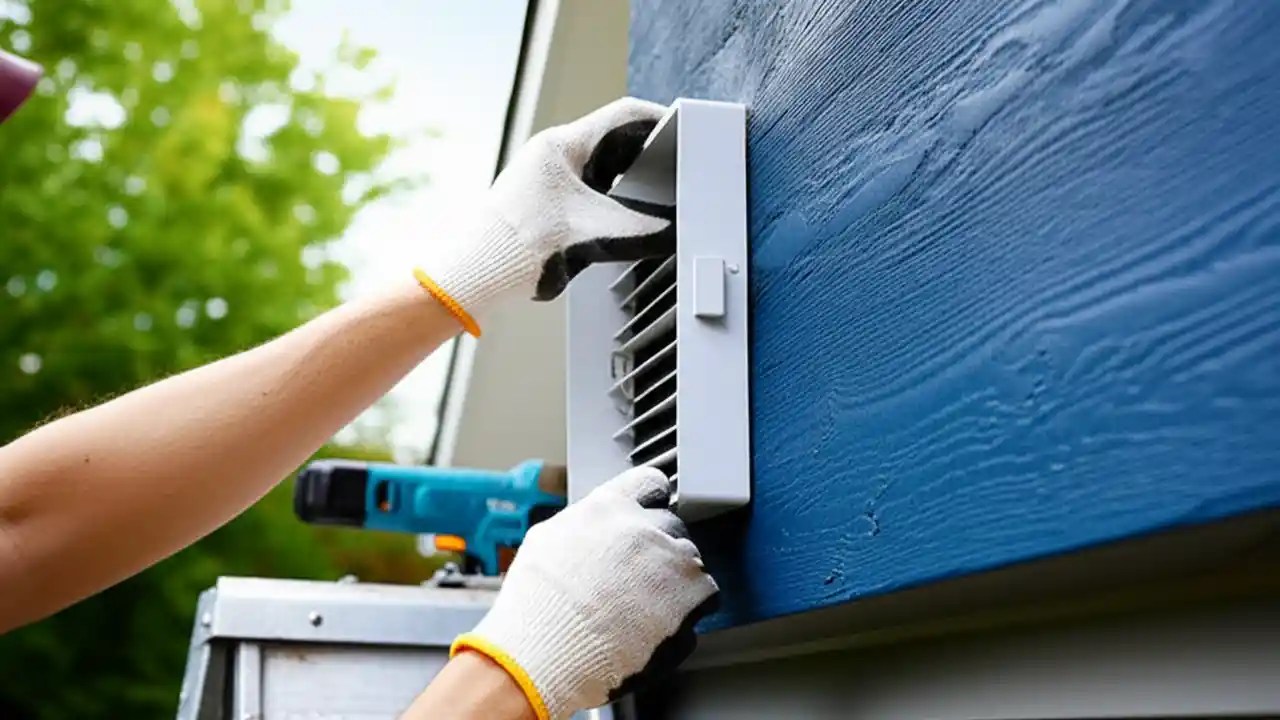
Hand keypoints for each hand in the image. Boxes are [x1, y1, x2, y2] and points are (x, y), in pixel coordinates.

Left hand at [418, 98, 673, 334]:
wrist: (477, 273)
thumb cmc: (520, 248)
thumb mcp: (592, 234)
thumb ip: (639, 231)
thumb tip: (671, 231)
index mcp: (561, 146)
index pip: (622, 115)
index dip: (659, 118)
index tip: (686, 126)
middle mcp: (553, 154)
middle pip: (614, 138)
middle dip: (650, 148)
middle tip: (683, 160)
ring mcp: (547, 176)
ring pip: (602, 164)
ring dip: (631, 173)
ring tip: (663, 184)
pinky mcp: (545, 198)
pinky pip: (590, 185)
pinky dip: (614, 193)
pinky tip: (630, 210)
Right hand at [451, 468, 718, 719]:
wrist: (543, 659)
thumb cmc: (536, 609)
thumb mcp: (547, 541)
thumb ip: (584, 524)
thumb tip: (596, 526)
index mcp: (608, 507)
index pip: (651, 483)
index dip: (651, 504)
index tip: (649, 519)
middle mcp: (644, 527)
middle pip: (672, 527)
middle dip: (659, 551)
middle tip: (638, 582)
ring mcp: (672, 562)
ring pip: (691, 561)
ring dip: (676, 582)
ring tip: (644, 610)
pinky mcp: (692, 599)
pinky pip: (706, 596)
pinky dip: (689, 612)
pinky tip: (659, 627)